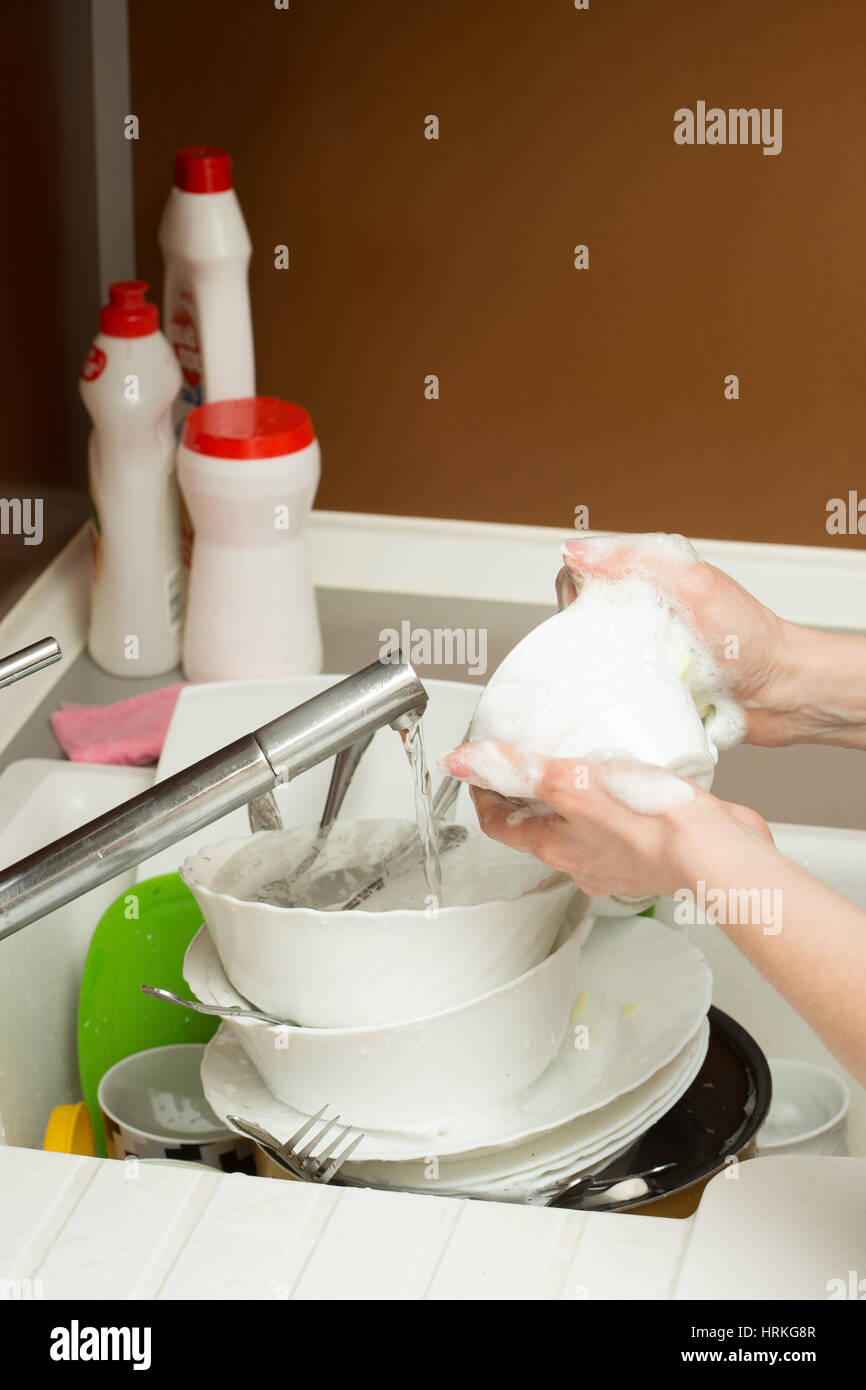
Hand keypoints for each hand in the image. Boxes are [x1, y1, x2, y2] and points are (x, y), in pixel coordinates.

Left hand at [440, 741, 772, 899]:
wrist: (716, 855)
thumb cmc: (649, 825)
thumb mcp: (569, 784)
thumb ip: (520, 771)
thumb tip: (465, 761)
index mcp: (554, 848)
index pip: (499, 825)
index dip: (484, 794)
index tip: (481, 770)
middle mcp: (582, 861)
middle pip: (538, 828)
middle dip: (529, 796)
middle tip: (526, 761)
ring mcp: (619, 861)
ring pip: (582, 830)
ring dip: (575, 801)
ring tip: (579, 766)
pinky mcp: (653, 854)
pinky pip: (622, 828)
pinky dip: (616, 806)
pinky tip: (630, 784)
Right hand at [555, 535, 798, 746]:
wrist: (781, 695)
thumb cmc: (749, 638)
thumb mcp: (694, 586)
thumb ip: (636, 561)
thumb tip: (574, 552)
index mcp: (650, 573)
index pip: (580, 571)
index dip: (574, 590)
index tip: (590, 611)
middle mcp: (642, 609)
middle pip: (579, 614)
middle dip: (583, 630)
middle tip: (614, 645)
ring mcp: (643, 649)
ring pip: (590, 653)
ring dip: (597, 665)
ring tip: (621, 672)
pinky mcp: (647, 685)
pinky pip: (610, 688)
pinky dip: (611, 693)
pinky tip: (625, 696)